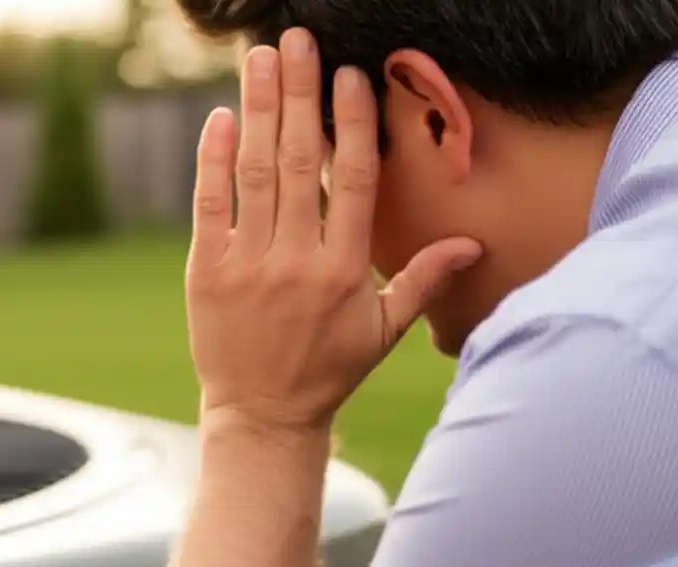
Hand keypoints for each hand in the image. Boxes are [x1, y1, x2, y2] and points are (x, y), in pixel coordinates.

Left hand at [187, 29, 481, 432]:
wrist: (261, 414)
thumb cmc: (328, 369)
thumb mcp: (383, 330)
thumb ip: (423, 280)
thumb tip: (471, 243)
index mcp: (345, 269)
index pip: (352, 180)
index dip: (351, 124)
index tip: (348, 77)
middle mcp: (296, 260)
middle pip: (299, 162)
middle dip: (297, 95)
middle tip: (295, 41)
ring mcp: (247, 264)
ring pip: (254, 173)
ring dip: (256, 111)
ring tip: (259, 60)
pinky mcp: (206, 272)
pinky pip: (209, 206)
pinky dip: (213, 161)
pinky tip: (220, 118)